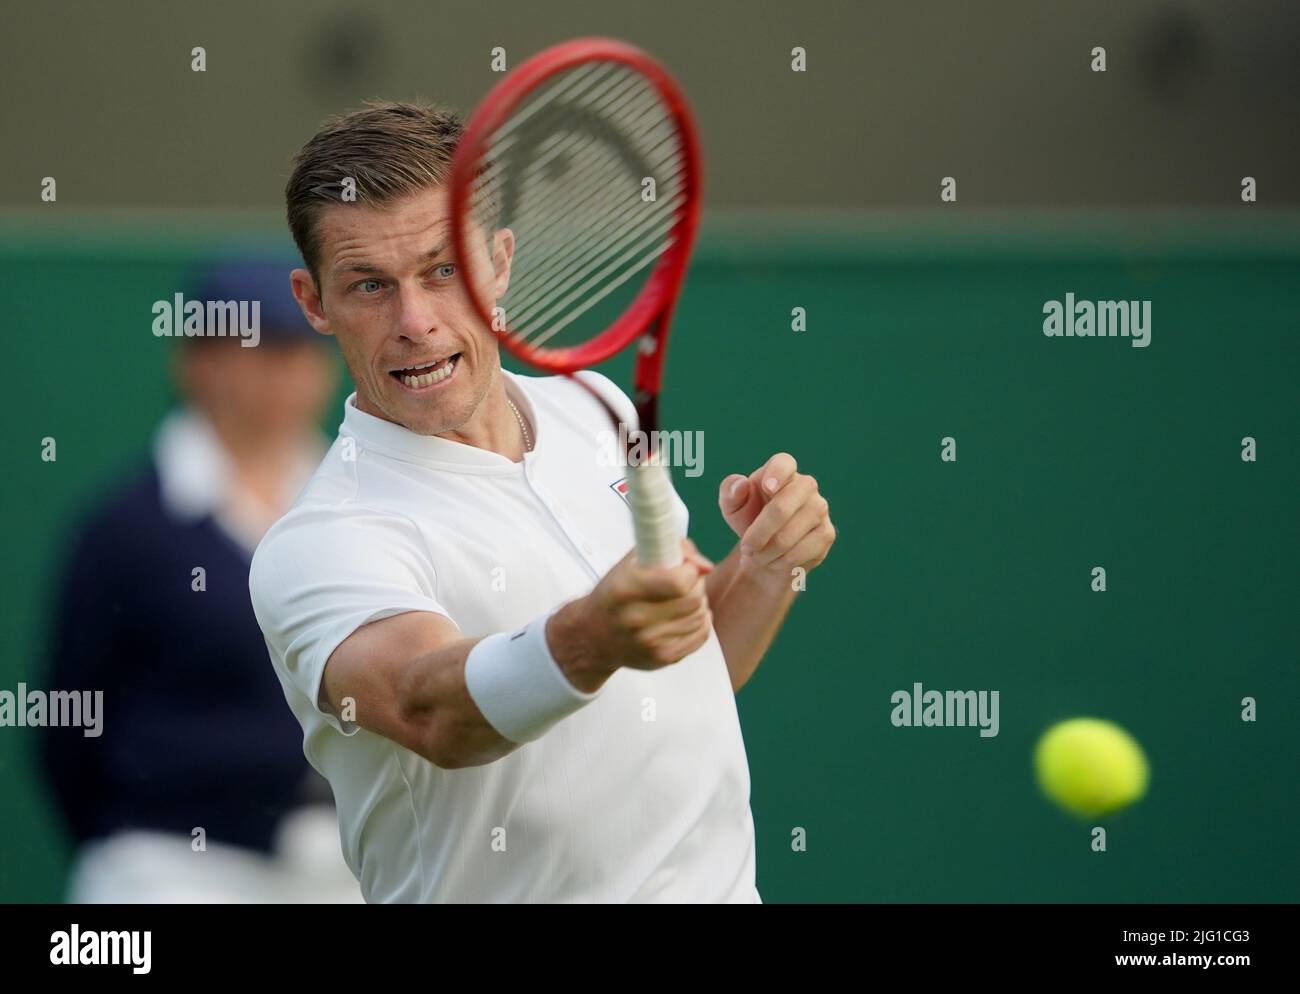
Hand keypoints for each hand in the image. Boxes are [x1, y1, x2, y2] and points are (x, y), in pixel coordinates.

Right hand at [548, 539, 714, 690]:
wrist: (593, 637)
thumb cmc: (613, 597)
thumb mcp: (630, 563)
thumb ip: (667, 550)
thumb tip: (705, 565)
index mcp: (625, 589)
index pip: (678, 581)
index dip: (689, 569)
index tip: (684, 567)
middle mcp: (636, 618)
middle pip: (694, 598)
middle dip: (696, 584)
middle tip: (685, 581)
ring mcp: (651, 642)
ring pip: (700, 615)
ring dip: (698, 602)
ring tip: (681, 599)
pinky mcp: (663, 658)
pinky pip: (701, 635)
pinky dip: (699, 622)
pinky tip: (685, 616)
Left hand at [718, 452, 835, 580]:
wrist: (768, 547)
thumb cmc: (749, 518)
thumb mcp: (732, 506)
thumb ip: (730, 491)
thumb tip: (741, 485)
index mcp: (782, 470)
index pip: (784, 463)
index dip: (777, 474)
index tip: (766, 488)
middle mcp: (806, 485)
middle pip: (782, 508)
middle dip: (758, 533)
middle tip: (745, 548)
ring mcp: (820, 508)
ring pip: (788, 536)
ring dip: (766, 552)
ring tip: (756, 556)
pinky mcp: (827, 533)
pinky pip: (800, 552)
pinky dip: (780, 562)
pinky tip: (773, 561)